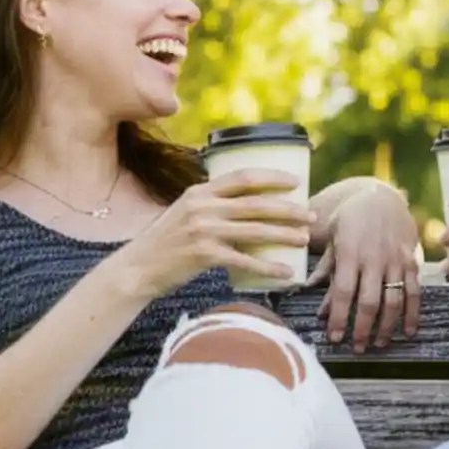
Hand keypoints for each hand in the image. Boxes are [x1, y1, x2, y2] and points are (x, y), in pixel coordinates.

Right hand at [110, 169, 313, 297]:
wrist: (137, 268)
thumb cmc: (166, 242)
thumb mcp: (184, 211)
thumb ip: (211, 204)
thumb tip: (245, 203)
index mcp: (200, 191)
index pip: (244, 176)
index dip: (273, 177)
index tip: (296, 182)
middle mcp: (203, 206)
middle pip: (257, 203)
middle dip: (289, 209)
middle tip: (311, 215)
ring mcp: (203, 230)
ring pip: (255, 230)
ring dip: (285, 235)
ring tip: (304, 239)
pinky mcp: (204, 255)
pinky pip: (244, 260)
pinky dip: (268, 267)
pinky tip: (284, 272)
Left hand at [308, 183, 420, 351]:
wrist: (381, 195)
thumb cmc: (350, 218)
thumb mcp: (332, 238)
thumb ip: (327, 271)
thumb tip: (320, 306)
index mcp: (350, 252)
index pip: (344, 292)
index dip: (339, 318)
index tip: (334, 338)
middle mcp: (374, 258)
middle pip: (369, 302)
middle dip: (362, 329)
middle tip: (357, 348)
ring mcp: (396, 260)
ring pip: (393, 300)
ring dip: (387, 327)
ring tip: (379, 344)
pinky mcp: (412, 260)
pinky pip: (415, 291)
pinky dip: (413, 313)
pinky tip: (408, 331)